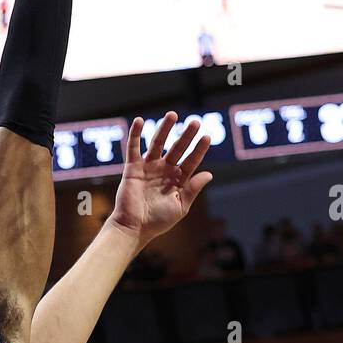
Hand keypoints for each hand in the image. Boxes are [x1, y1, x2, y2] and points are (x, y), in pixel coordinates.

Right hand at [110, 112, 211, 248]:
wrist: (134, 227)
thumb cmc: (157, 221)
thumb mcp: (181, 206)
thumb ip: (193, 188)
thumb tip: (209, 173)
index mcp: (177, 180)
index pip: (191, 161)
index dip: (199, 150)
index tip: (207, 137)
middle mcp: (164, 171)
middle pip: (177, 148)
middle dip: (186, 136)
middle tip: (195, 122)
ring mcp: (148, 168)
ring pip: (158, 143)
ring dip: (165, 129)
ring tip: (172, 115)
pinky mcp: (132, 168)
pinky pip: (133, 148)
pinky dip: (135, 134)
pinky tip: (140, 121)